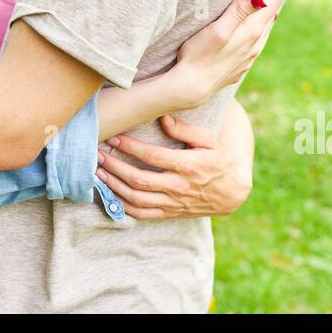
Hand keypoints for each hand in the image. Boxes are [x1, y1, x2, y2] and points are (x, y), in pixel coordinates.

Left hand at [93, 115, 251, 218]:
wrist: (232, 193)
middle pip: (139, 179)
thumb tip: (162, 118)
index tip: (114, 138)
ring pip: (137, 199)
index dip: (130, 147)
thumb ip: (185, 129)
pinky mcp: (170, 213)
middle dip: (115, 167)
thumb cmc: (219, 161)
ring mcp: (173, 202)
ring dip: (114, 186)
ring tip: (99, 173)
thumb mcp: (209, 140)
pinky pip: (142, 214)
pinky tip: (111, 194)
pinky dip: (123, 206)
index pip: (152, 156)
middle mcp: (179, 187)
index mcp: (188, 166)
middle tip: (98, 155)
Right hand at [172, 0, 296, 108]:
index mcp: (252, 32)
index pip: (273, 1)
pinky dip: (261, 25)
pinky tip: (256, 25)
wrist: (191, 89)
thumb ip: (238, 12)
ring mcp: (249, 56)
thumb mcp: (217, 31)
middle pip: (273, 13)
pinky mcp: (240, 64)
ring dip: (271, 10)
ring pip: (266, 27)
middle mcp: (256, 44)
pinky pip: (257, 39)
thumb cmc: (198, 56)